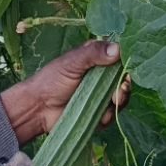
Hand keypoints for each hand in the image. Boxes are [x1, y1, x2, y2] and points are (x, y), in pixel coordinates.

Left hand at [0, 40, 131, 143]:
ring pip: (121, 98)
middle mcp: (101, 77)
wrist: (37, 108)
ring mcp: (100, 95)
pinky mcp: (98, 113)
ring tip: (112, 101)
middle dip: (124, 86)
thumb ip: (94, 54)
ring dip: (120, 101)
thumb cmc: (52, 80)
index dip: (126, 63)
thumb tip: (118, 49)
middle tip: (120, 90)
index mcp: (96, 59)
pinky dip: (109, 116)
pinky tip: (101, 116)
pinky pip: (112, 115)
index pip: (119, 58)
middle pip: (123, 80)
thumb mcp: (72, 62)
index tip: (128, 68)